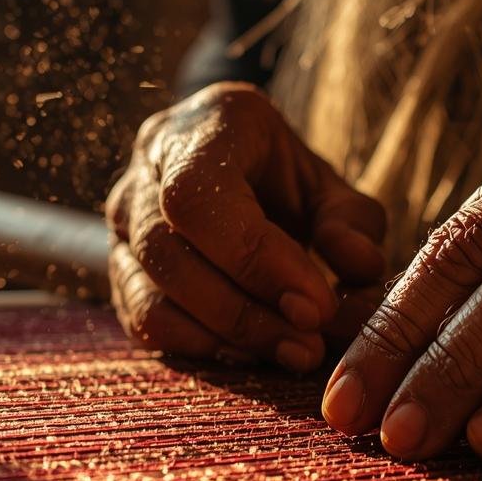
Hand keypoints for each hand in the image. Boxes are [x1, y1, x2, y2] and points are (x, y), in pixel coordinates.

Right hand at [105, 82, 386, 370]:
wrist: (240, 172)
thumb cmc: (287, 179)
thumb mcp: (330, 187)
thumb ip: (352, 223)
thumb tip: (360, 266)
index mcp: (205, 126)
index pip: (197, 196)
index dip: (254, 260)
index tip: (315, 306)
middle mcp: (149, 167)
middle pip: (168, 251)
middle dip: (244, 311)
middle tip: (308, 344)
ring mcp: (125, 222)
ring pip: (150, 294)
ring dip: (224, 337)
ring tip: (289, 352)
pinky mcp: (121, 271)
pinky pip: (144, 322)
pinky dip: (198, 348)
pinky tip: (250, 354)